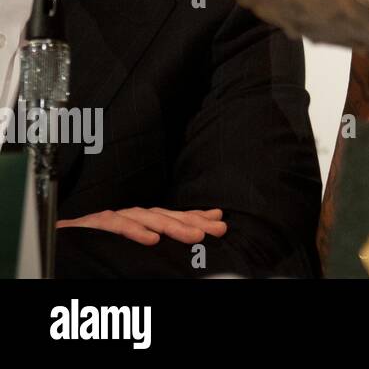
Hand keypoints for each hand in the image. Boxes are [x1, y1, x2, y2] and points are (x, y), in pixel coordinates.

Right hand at [57, 208, 227, 245]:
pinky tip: (151, 240)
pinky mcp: (95, 225)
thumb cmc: (98, 244)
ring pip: (147, 219)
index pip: (174, 216)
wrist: (58, 242)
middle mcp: (131, 216)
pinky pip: (117, 227)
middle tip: (216, 229)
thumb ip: (161, 235)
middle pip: (166, 215)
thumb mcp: (133, 242)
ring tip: (193, 235)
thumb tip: (198, 231)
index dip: (197, 217)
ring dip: (171, 226)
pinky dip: (134, 232)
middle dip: (193, 221)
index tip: (220, 222)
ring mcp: (114, 218)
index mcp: (142, 220)